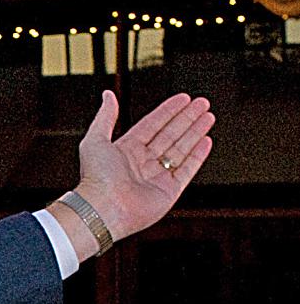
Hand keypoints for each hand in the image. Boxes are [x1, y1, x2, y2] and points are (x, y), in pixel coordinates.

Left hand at [60, 88, 214, 248]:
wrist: (105, 208)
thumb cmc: (96, 178)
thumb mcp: (95, 139)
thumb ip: (105, 116)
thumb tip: (108, 95)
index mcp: (126, 149)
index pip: (152, 124)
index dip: (168, 111)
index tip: (183, 99)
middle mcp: (142, 162)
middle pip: (170, 134)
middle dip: (187, 118)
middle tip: (202, 104)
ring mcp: (156, 177)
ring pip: (181, 149)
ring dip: (195, 132)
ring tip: (209, 117)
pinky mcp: (168, 191)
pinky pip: (186, 170)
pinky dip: (197, 156)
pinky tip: (206, 141)